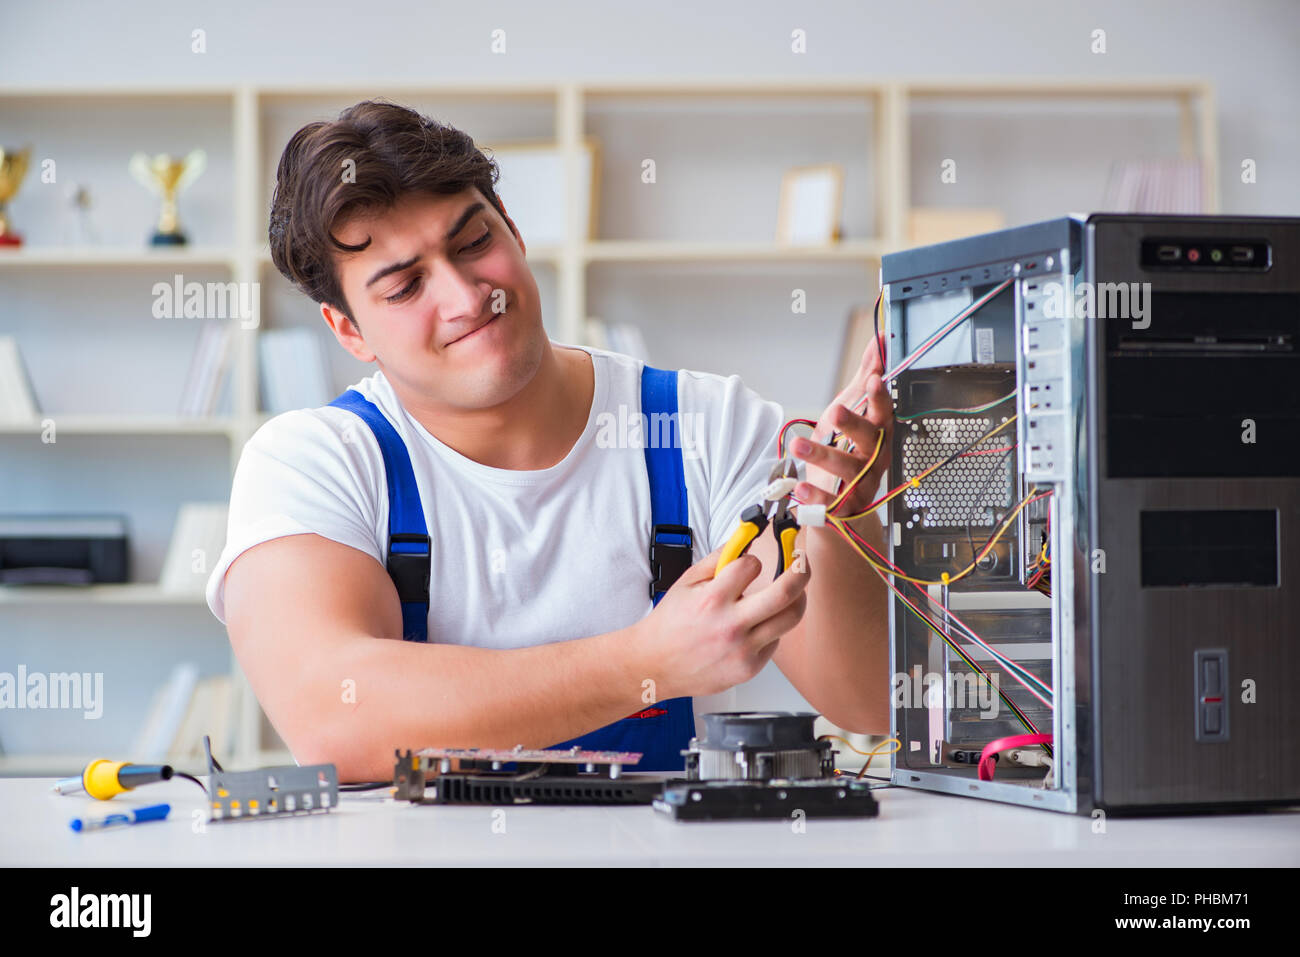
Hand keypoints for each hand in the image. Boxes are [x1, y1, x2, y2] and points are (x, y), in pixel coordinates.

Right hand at [632, 545, 808, 699]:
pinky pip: (775, 641)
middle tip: (803, 562)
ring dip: (796, 599)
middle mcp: (731, 625)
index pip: (752, 566)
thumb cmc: (669, 624)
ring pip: (790, 618)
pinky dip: (772, 627)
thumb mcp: (686, 582)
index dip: (754, 560)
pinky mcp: (749, 667)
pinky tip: (757, 624)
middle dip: (801, 570)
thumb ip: (718, 559)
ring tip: (793, 591)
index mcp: (712, 599)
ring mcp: (743, 649)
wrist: (655, 665)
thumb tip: (744, 539)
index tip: (752, 563)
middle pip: (785, 593)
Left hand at [789, 331, 893, 518]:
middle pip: (870, 442)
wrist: (842, 499)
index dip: (881, 398)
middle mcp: (876, 459)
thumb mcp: (854, 408)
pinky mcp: (846, 507)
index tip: (874, 379)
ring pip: (848, 470)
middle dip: (853, 425)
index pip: (885, 413)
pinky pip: (833, 503)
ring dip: (823, 456)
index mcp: (880, 433)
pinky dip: (816, 496)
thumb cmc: (848, 447)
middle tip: (835, 411)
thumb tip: (878, 342)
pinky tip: (799, 486)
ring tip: (798, 445)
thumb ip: (864, 377)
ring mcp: (863, 485)